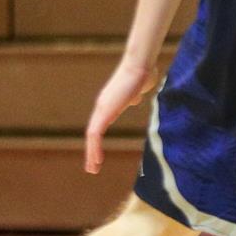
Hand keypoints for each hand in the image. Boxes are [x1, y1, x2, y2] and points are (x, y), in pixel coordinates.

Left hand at [84, 54, 156, 172]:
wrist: (140, 66)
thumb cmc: (143, 73)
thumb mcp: (139, 89)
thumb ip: (135, 94)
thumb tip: (134, 99)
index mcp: (110, 103)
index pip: (100, 125)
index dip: (99, 140)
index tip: (100, 152)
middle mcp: (102, 106)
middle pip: (93, 133)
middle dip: (92, 151)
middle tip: (92, 167)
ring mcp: (101, 109)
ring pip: (92, 136)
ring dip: (91, 153)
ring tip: (93, 168)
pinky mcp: (104, 112)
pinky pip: (95, 135)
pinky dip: (94, 148)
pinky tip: (97, 160)